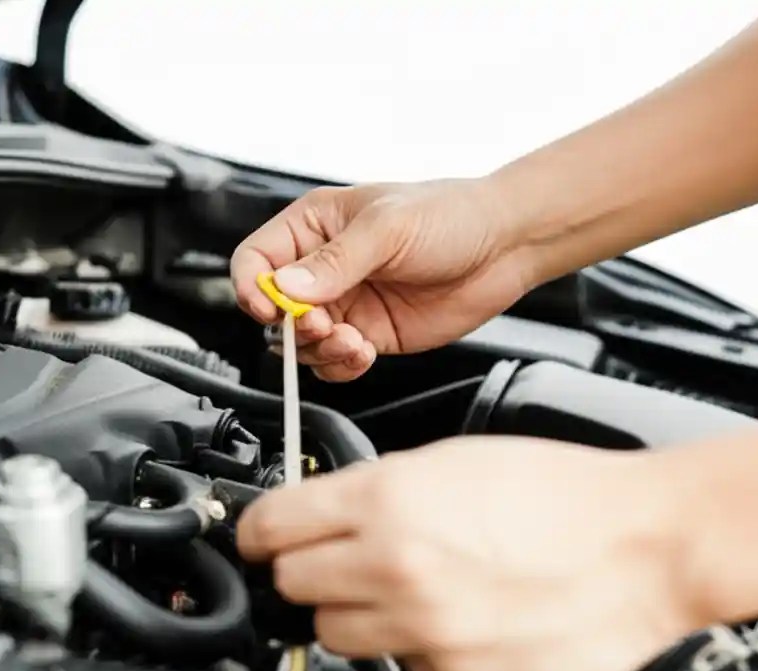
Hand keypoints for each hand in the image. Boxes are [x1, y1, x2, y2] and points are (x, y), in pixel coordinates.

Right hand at [229, 179, 535, 381]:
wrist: (504, 246)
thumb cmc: (450, 216)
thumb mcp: (388, 228)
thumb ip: (336, 261)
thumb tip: (287, 287)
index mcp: (314, 226)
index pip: (257, 259)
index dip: (253, 287)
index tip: (270, 309)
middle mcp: (322, 266)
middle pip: (274, 309)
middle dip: (292, 327)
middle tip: (324, 325)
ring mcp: (345, 302)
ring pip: (301, 343)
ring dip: (319, 350)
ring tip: (353, 341)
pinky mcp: (368, 333)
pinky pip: (334, 362)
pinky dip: (341, 366)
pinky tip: (364, 352)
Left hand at [236, 436, 705, 670]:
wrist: (646, 545)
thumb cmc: (564, 494)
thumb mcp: (455, 459)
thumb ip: (378, 489)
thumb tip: (324, 512)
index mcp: (387, 501)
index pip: (270, 526)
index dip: (259, 531)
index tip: (261, 537)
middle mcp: (396, 568)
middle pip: (292, 585)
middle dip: (309, 570)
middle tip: (344, 558)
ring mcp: (425, 630)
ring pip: (336, 634)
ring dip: (356, 612)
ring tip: (409, 588)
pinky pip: (404, 664)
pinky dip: (417, 644)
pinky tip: (458, 614)